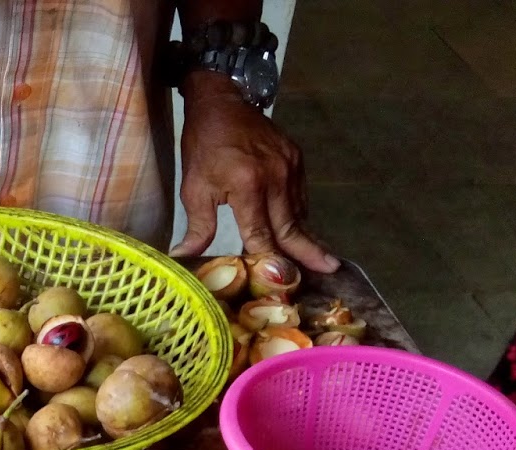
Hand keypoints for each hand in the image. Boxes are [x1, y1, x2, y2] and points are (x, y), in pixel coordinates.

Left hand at [170, 72, 338, 271]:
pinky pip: (300, 195)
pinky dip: (300, 215)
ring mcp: (290, 166)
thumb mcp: (194, 187)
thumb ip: (198, 225)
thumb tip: (184, 256)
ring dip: (306, 236)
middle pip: (291, 226)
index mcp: (248, 185)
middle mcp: (276, 176)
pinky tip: (301, 231)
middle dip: (309, 252)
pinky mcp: (296, 158)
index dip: (270, 258)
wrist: (221, 103)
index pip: (261, 233)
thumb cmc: (203, 147)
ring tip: (321, 259)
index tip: (283, 280)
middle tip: (330, 269)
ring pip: (299, 212)